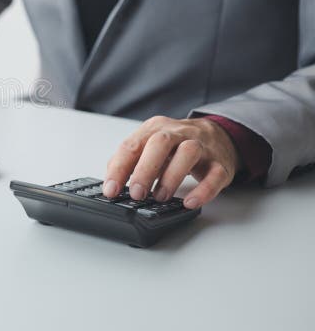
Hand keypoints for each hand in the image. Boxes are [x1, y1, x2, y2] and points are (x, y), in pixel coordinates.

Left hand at [103, 116, 240, 208]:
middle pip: (160, 143)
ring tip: (160, 197)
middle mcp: (178, 133)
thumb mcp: (149, 146)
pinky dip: (203, 190)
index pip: (132, 145)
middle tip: (136, 193)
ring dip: (172, 177)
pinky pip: (215, 174)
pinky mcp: (221, 163)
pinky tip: (190, 202)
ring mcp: (202, 146)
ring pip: (188, 153)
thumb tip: (110, 181)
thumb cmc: (176, 145)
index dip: (119, 168)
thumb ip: (129, 160)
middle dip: (145, 169)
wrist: (219, 135)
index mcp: (155, 129)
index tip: (110, 190)